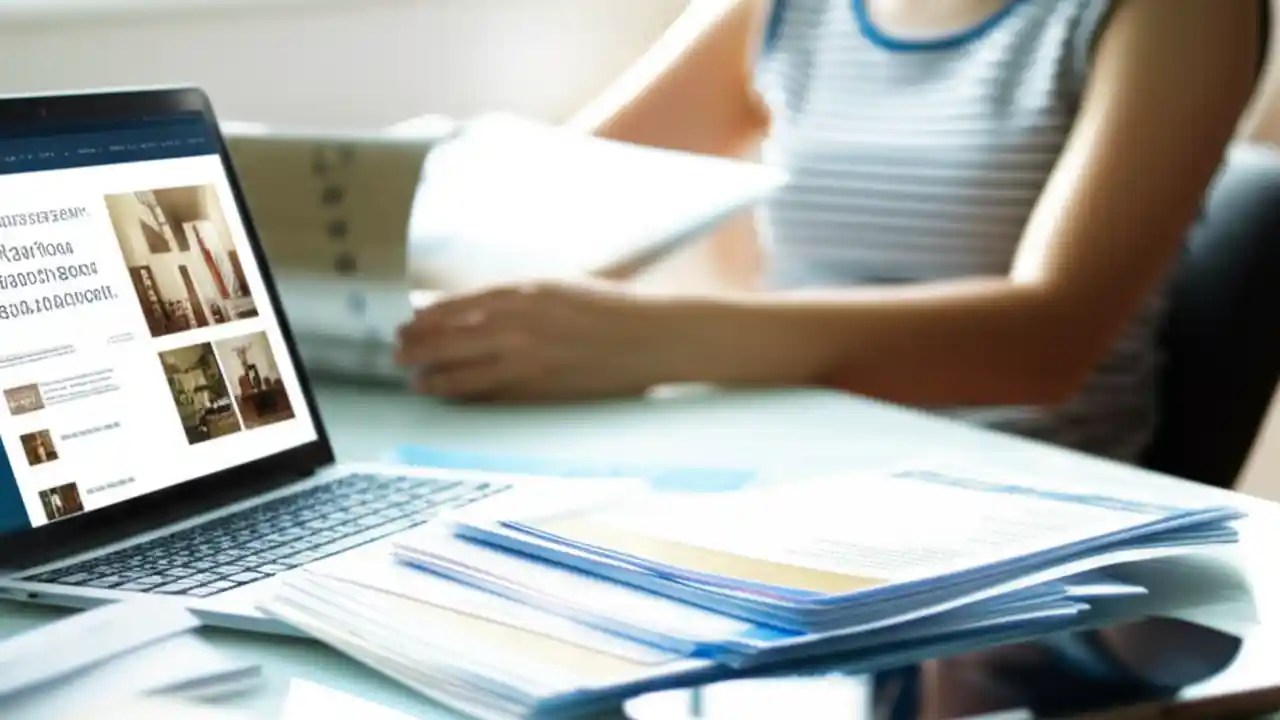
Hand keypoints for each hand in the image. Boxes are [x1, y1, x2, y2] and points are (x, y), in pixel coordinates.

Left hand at [395, 280, 676, 401]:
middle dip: (415, 349)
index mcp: (520, 292)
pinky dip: (465, 399)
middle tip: (398, 354)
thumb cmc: (607, 308)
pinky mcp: (540, 392)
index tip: (405, 324)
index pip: (451, 307)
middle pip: (446, 342)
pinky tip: (453, 399)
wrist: (650, 338)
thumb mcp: (555, 287)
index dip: (422, 319)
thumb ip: (512, 296)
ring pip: (460, 376)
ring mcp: (527, 362)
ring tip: (418, 381)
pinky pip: (489, 399)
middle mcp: (516, 326)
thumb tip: (468, 306)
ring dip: (431, 379)